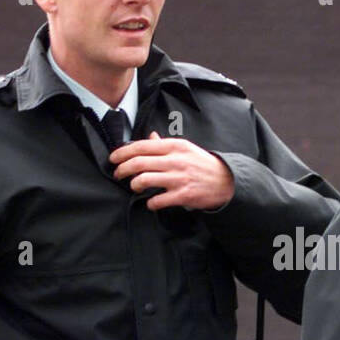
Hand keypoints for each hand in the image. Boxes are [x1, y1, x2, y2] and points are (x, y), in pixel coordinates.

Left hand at [110, 133, 234, 210]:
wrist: (226, 181)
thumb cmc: (202, 164)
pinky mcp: (183, 195)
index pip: (142, 146)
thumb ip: (165, 144)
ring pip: (144, 180)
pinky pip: (158, 200)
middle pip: (138, 163)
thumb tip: (150, 137)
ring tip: (135, 187)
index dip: (123, 152)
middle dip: (122, 170)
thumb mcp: (185, 149)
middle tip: (117, 174)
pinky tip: (152, 202)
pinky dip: (151, 203)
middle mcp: (175, 160)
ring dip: (134, 185)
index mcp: (174, 146)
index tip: (113, 158)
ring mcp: (179, 178)